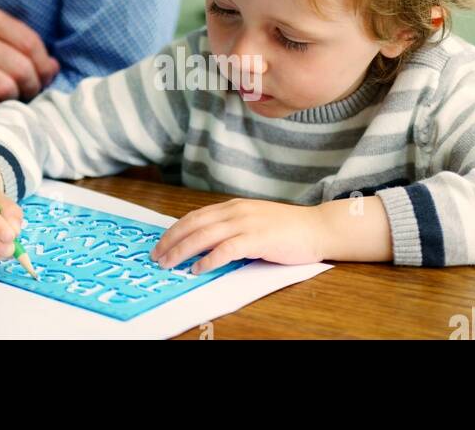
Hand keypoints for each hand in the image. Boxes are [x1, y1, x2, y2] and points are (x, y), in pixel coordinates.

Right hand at [0, 4, 59, 110]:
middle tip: (28, 92)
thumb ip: (18, 42)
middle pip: (22, 69)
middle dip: (32, 87)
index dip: (44, 65)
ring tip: (10, 99)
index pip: (31, 43)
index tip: (45, 76)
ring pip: (6, 89)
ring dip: (14, 100)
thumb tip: (53, 67)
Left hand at [149, 198, 325, 274]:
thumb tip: (207, 244)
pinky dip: (208, 260)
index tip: (161, 244)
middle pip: (194, 224)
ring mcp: (247, 223)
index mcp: (234, 206)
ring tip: (169, 264)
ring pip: (205, 235)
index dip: (175, 230)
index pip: (195, 216)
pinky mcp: (257, 239)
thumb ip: (233, 227)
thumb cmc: (288, 229)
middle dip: (171, 241)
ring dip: (183, 251)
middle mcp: (236, 211)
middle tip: (156, 256)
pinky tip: (197, 269)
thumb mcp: (254, 221)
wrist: (318, 228)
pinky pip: (226, 249)